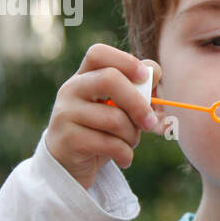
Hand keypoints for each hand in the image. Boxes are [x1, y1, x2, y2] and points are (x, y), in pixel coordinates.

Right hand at [44, 43, 161, 189]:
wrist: (70, 166)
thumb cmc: (101, 132)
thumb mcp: (120, 109)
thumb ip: (138, 88)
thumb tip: (154, 70)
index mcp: (84, 77)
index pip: (98, 53)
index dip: (125, 61)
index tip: (144, 77)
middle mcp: (70, 90)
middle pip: (110, 80)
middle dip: (138, 103)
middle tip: (149, 122)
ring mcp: (65, 114)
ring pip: (114, 118)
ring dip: (133, 136)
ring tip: (130, 143)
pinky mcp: (68, 140)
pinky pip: (109, 144)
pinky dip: (125, 154)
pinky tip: (124, 159)